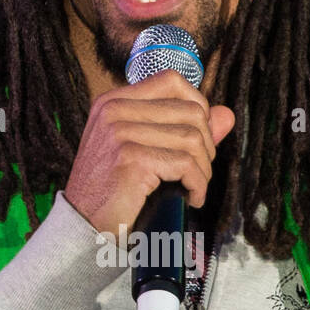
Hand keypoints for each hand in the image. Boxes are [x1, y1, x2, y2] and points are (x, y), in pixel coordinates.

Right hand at [64, 69, 235, 235]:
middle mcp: (113, 110)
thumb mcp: (146, 152)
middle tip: (196, 172)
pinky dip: (197, 185)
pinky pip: (185, 164)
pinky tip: (190, 198)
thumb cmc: (112, 192)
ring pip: (192, 139)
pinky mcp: (130, 159)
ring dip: (202, 170)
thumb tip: (226, 114)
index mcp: (113, 102)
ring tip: (192, 187)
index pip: (172, 82)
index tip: (198, 140)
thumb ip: (185, 129)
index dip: (197, 107)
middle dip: (206, 146)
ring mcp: (120, 133)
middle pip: (190, 111)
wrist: (82, 227)